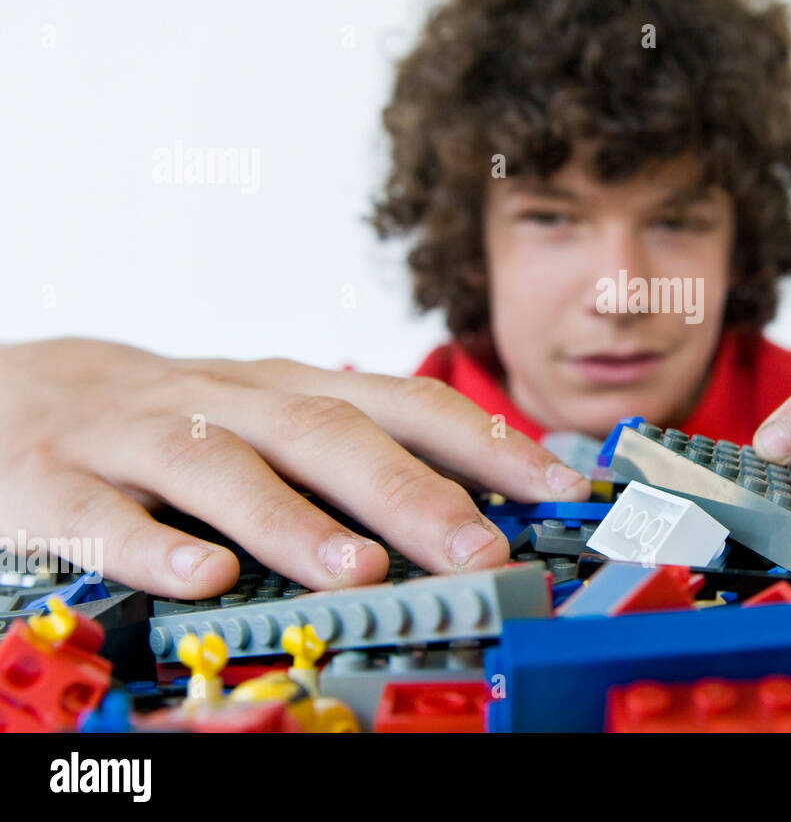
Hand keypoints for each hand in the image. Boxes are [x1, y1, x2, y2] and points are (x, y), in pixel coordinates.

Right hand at [0, 338, 589, 597]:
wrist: (23, 394)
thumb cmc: (185, 422)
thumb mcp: (276, 421)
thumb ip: (363, 454)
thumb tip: (482, 509)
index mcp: (292, 389)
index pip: (406, 403)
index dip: (486, 442)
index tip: (559, 488)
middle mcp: (228, 402)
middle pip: (326, 434)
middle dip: (410, 492)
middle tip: (477, 550)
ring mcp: (142, 440)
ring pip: (221, 469)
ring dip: (294, 520)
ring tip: (359, 568)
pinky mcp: (59, 487)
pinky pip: (107, 519)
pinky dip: (156, 548)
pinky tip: (206, 580)